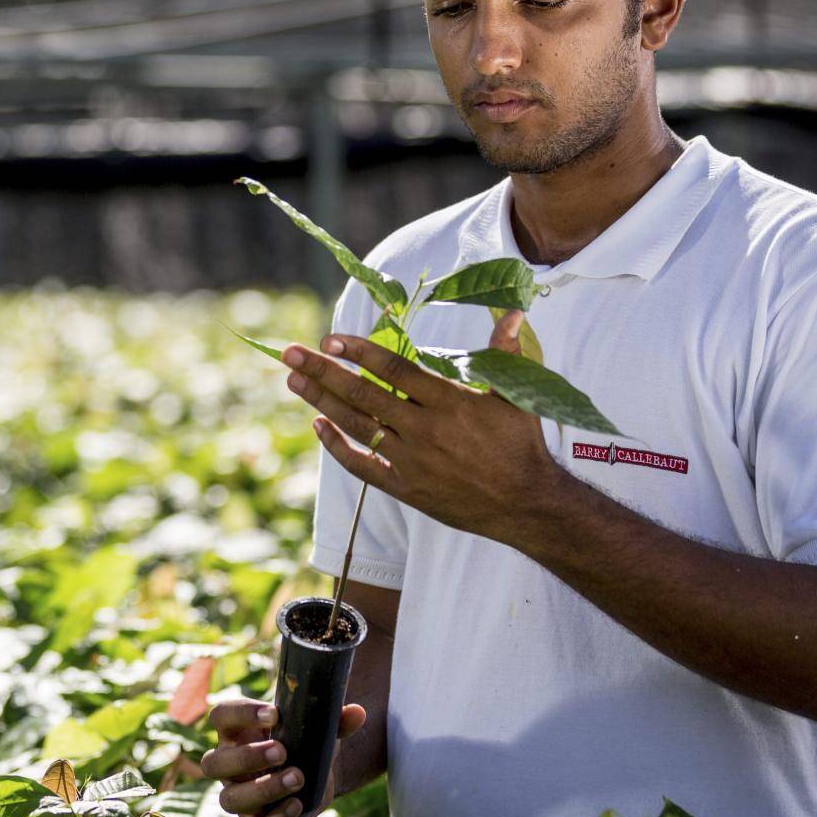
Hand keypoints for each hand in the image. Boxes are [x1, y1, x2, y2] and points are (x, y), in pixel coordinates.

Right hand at [200, 699, 367, 816]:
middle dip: (247, 757)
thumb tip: (357, 714)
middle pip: (213, 763)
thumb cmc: (304, 744)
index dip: (242, 714)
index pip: (221, 716)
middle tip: (282, 751)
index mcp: (237, 732)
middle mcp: (229, 765)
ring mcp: (237, 797)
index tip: (274, 713)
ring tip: (297, 778)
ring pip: (228, 800)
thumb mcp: (317, 730)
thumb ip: (335, 721)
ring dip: (263, 789)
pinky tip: (297, 806)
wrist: (314, 777)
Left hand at [280, 309, 558, 538]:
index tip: (330, 339)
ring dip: (321, 401)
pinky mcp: (406, 488)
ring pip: (357, 426)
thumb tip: (511, 312)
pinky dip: (338, 446)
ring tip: (293, 380)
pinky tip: (318, 424)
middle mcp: (425, 430)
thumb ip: (505, 352)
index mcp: (450, 402)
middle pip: (364, 395)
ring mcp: (412, 461)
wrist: (526, 505)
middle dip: (323, 371)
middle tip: (290, 353)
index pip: (394, 370)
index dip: (360, 353)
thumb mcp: (517, 395)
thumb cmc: (521, 444)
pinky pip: (362, 465)